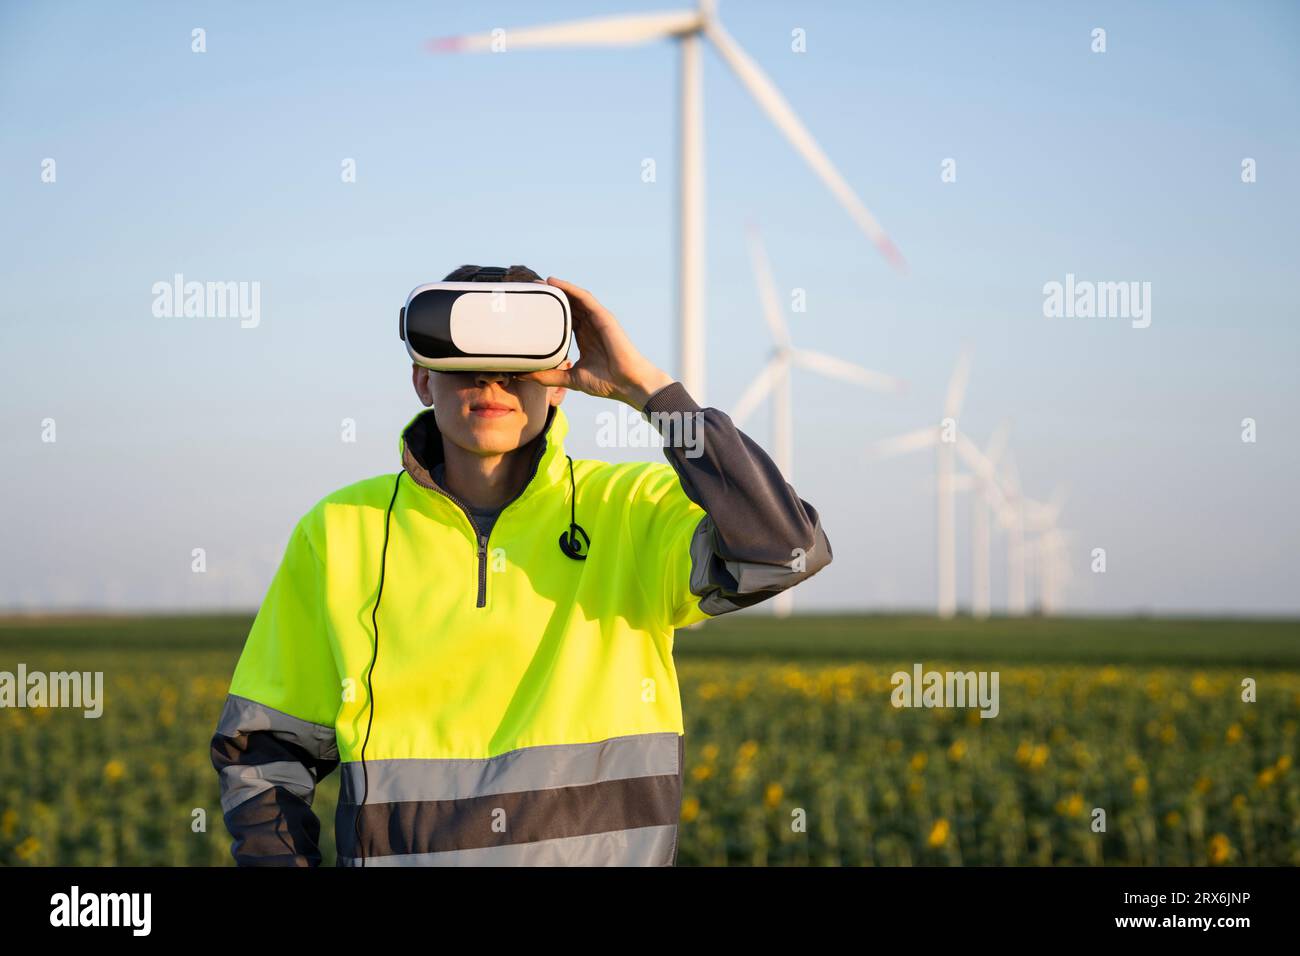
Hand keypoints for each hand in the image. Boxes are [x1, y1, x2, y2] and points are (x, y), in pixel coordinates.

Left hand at [517, 277, 674, 408]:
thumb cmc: (606, 383)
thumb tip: (524, 375)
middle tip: (529, 292)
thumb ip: (549, 376)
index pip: (563, 320)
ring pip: (574, 298)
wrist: (628, 384)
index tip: (530, 309)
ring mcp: (597, 320)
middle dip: (550, 298)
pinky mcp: (603, 316)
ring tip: (538, 283)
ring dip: (556, 289)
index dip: (548, 313)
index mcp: (584, 338)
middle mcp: (590, 326)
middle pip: (567, 306)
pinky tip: (554, 282)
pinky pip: (583, 297)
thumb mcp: (571, 378)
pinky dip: (568, 288)